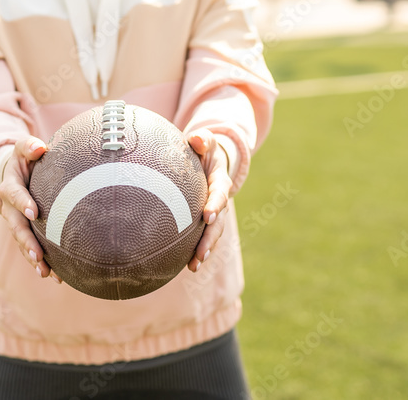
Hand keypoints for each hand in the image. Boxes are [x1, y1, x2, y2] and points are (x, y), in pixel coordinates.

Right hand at [0, 136, 61, 283]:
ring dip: (32, 258)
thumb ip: (29, 146)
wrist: (14, 171)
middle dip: (26, 241)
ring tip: (45, 272)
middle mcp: (10, 208)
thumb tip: (40, 147)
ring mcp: (16, 222)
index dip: (22, 203)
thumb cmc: (25, 158)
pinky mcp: (25, 232)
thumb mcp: (24, 148)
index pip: (14, 194)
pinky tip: (57, 277)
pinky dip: (42, 263)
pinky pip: (31, 249)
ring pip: (23, 242)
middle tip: (37, 255)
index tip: (34, 213)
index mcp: (10, 186)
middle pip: (16, 227)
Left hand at [184, 129, 232, 272]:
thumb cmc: (202, 149)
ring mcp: (214, 213)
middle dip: (210, 238)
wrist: (208, 161)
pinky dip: (197, 252)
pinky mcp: (205, 222)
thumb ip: (202, 140)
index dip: (215, 204)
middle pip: (218, 222)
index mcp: (219, 180)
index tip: (207, 216)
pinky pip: (203, 238)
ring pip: (212, 234)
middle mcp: (219, 200)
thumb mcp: (204, 142)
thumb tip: (197, 139)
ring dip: (205, 250)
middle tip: (201, 252)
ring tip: (194, 265)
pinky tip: (188, 266)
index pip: (219, 193)